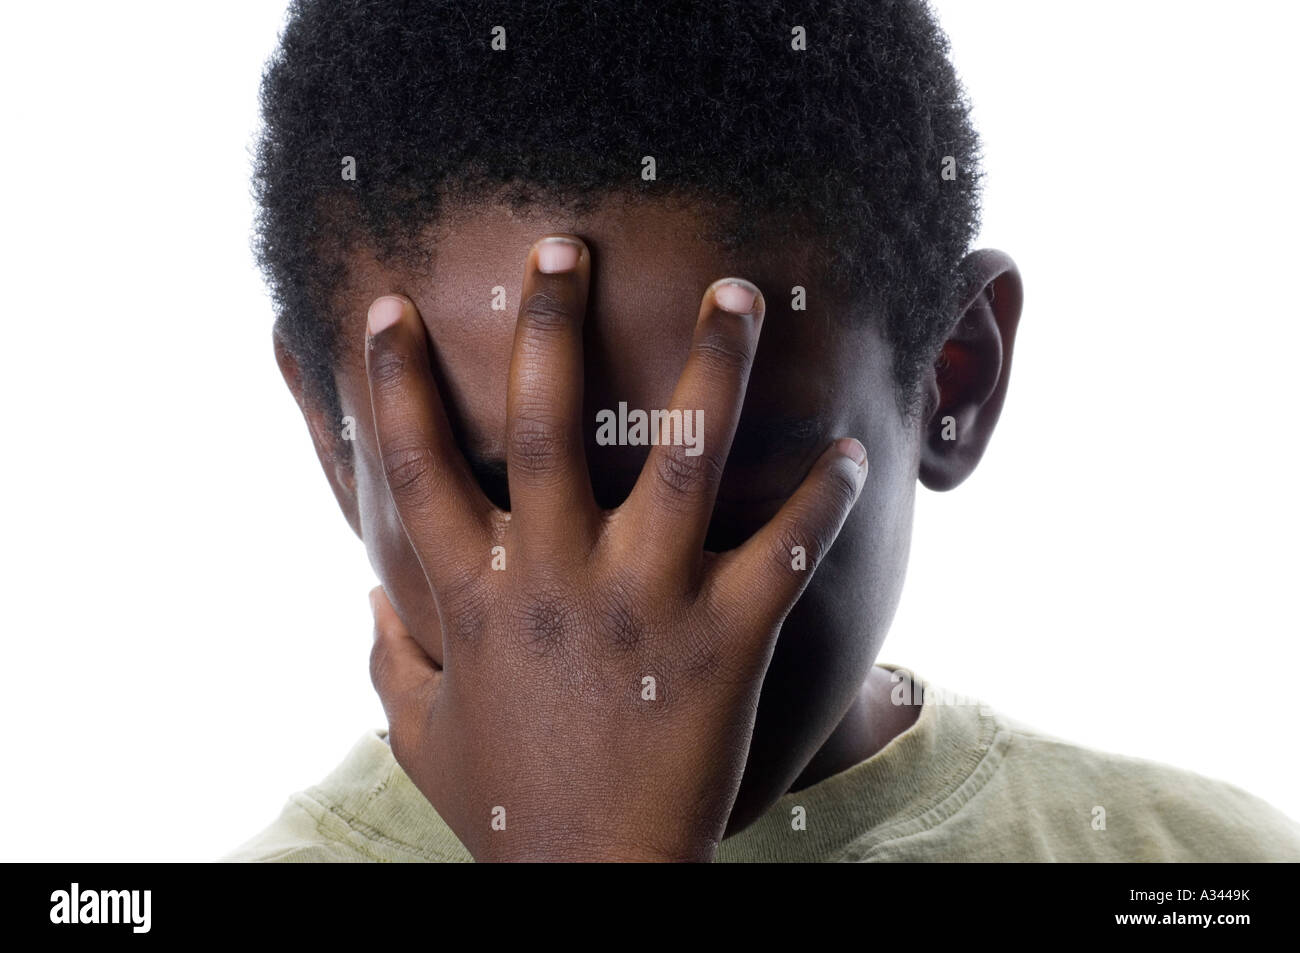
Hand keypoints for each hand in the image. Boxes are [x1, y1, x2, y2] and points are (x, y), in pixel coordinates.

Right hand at [364, 234, 867, 860]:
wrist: (593, 882)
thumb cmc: (507, 810)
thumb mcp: (420, 733)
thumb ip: (389, 659)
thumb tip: (366, 600)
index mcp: (476, 596)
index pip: (417, 466)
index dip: (394, 379)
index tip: (388, 304)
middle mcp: (557, 578)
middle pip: (544, 423)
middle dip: (552, 322)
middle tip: (565, 244)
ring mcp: (647, 602)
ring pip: (684, 456)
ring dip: (715, 366)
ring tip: (742, 292)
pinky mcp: (727, 639)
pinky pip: (786, 550)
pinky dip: (822, 497)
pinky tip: (849, 451)